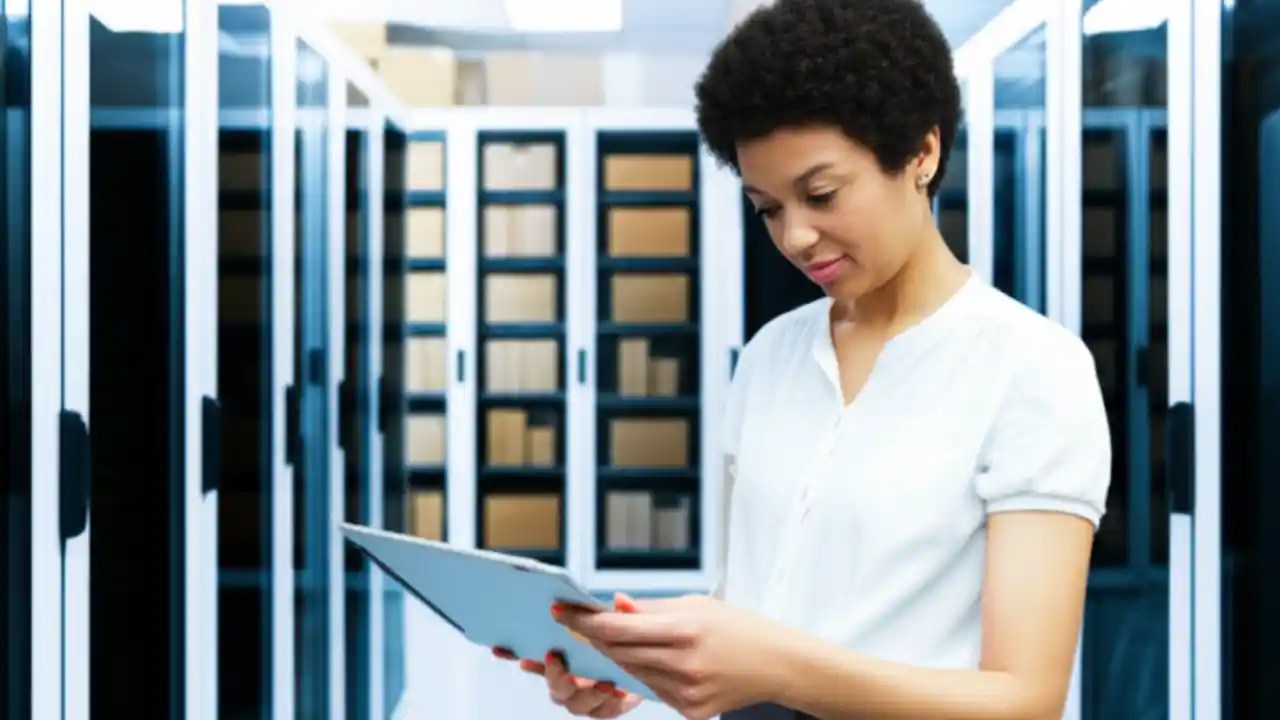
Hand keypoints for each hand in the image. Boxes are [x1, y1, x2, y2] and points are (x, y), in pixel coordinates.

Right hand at [490, 596, 644, 717]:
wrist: (644, 663)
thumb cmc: (623, 641)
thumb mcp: (621, 621)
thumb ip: (619, 613)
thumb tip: (620, 599)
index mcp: (561, 656)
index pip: (531, 655)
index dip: (512, 653)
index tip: (501, 647)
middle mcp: (568, 679)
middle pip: (554, 685)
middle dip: (555, 674)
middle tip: (558, 658)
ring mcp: (584, 696)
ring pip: (575, 703)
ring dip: (588, 694)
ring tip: (605, 683)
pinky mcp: (605, 708)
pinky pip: (602, 712)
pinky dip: (610, 704)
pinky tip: (619, 692)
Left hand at [552, 593, 787, 719]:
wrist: (776, 663)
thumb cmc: (737, 628)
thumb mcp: (695, 604)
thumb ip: (650, 607)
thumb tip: (613, 604)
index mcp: (683, 629)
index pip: (618, 627)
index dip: (584, 620)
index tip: (561, 611)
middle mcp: (683, 663)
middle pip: (618, 653)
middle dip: (596, 639)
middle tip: (579, 625)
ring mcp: (686, 692)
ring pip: (632, 674)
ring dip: (619, 658)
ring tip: (622, 642)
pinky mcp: (690, 711)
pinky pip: (653, 691)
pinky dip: (647, 676)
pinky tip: (659, 664)